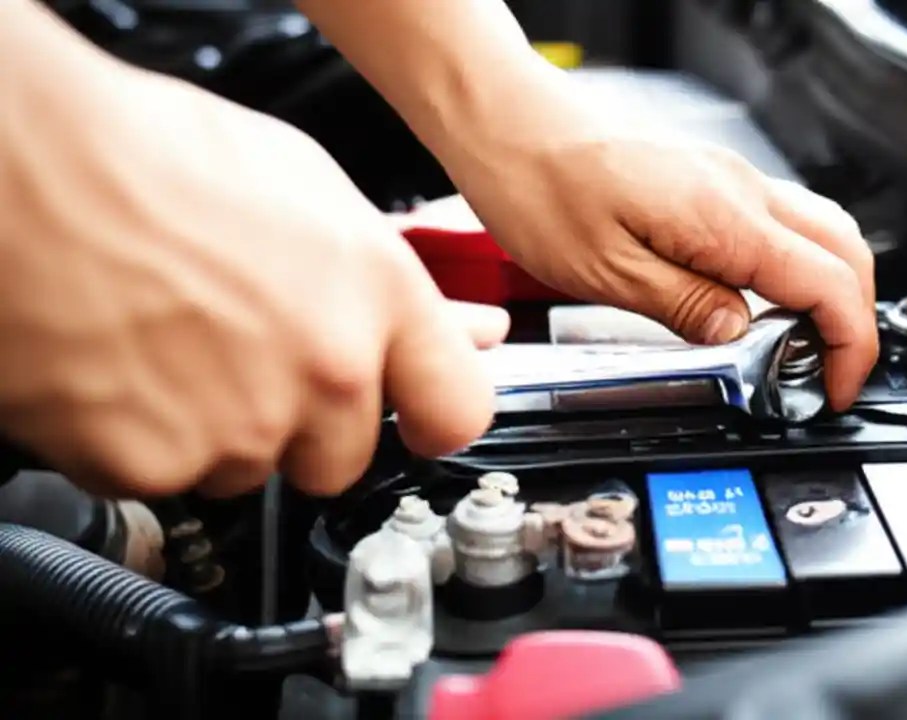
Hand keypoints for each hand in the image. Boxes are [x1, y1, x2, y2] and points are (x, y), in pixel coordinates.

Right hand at [0, 57, 503, 497]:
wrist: (22, 171)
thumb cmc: (152, 157)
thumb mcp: (309, 191)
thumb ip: (394, 280)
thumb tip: (465, 328)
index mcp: (377, 298)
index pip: (458, 410)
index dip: (432, 417)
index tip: (415, 418)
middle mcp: (324, 373)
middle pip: (343, 455)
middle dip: (305, 424)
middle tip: (247, 355)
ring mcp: (241, 427)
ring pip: (251, 468)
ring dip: (219, 429)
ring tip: (171, 343)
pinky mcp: (154, 466)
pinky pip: (167, 479)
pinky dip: (143, 442)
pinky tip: (125, 370)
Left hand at [437, 80, 877, 410]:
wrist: (508, 124)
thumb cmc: (540, 186)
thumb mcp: (606, 273)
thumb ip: (685, 307)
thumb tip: (738, 335)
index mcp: (725, 217)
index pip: (829, 284)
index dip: (850, 345)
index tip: (836, 387)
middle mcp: (740, 190)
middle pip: (846, 253)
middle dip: (856, 320)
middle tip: (829, 373)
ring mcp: (729, 180)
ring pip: (821, 232)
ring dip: (830, 290)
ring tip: (800, 344)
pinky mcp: (709, 180)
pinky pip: (781, 221)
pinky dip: (796, 265)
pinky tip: (760, 298)